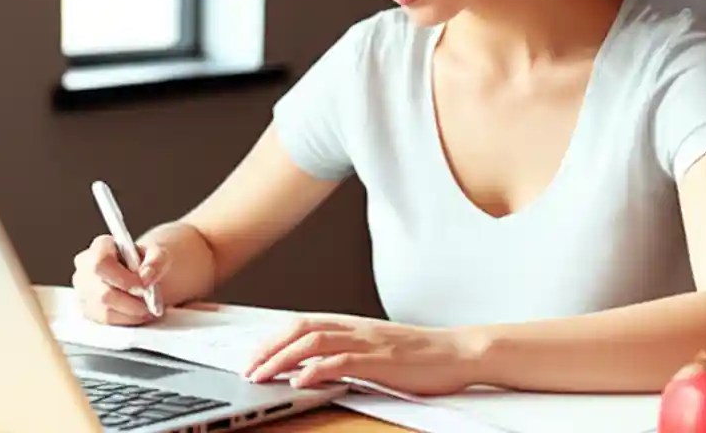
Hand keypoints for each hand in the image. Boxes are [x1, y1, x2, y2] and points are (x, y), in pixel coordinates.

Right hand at [71, 235, 170, 325]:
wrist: (142, 274)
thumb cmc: (147, 261)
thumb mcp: (159, 255)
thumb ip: (156, 261)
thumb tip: (145, 275)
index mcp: (100, 247)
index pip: (101, 262)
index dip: (122, 278)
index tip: (143, 287)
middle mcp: (85, 267)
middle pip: (103, 293)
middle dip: (131, 302)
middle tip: (150, 304)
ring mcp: (83, 290)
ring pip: (105, 310)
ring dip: (131, 313)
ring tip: (148, 310)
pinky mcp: (87, 309)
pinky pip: (105, 321)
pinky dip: (126, 320)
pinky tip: (138, 314)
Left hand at [242, 315, 480, 395]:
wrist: (457, 352)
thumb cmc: (420, 354)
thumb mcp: (377, 348)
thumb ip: (348, 351)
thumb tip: (315, 366)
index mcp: (353, 324)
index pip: (302, 323)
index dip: (273, 338)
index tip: (253, 355)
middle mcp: (355, 328)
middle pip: (300, 329)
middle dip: (268, 348)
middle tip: (248, 369)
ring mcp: (367, 342)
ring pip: (313, 342)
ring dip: (282, 359)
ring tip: (263, 376)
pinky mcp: (380, 360)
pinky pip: (342, 362)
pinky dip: (316, 370)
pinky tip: (300, 382)